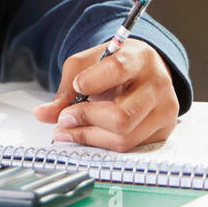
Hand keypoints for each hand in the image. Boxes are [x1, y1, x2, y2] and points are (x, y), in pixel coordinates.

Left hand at [32, 39, 178, 150]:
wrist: (143, 71)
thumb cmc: (114, 65)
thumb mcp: (88, 64)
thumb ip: (66, 87)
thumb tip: (42, 114)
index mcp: (140, 58)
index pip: (119, 69)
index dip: (92, 81)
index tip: (77, 86)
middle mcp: (157, 85)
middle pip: (121, 116)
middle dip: (86, 119)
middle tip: (64, 118)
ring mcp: (165, 111)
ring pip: (124, 138)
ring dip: (89, 137)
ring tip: (69, 129)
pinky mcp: (163, 131)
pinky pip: (129, 148)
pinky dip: (101, 144)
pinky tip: (88, 134)